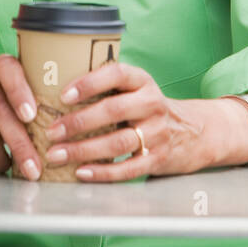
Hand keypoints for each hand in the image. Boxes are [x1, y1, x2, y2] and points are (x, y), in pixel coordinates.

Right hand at [0, 55, 42, 179]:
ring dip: (0, 159)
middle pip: (1, 112)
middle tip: (33, 170)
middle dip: (20, 145)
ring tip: (6, 166)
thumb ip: (32, 108)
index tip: (31, 117)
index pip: (10, 72)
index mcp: (0, 66)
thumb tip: (59, 139)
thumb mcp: (10, 97)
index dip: (20, 93)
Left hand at [40, 60, 217, 180]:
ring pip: (117, 142)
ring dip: (83, 150)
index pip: (115, 74)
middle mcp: (151, 104)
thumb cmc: (149, 108)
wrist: (196, 132)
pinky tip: (81, 172)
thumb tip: (56, 92)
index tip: (63, 95)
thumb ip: (107, 88)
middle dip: (77, 122)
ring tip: (57, 154)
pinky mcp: (158, 159)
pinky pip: (127, 168)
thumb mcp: (136, 89)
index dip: (88, 83)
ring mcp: (157, 133)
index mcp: (142, 81)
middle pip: (112, 111)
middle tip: (51, 131)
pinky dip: (102, 172)